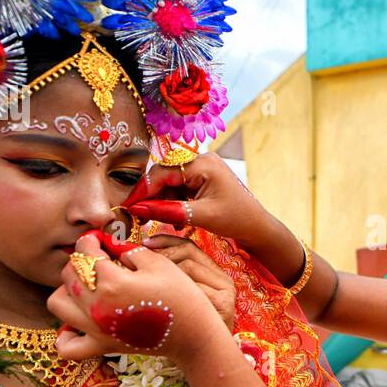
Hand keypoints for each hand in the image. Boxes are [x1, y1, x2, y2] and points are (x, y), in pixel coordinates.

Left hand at [48, 233, 225, 362]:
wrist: (193, 335)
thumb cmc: (182, 296)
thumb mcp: (160, 263)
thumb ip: (129, 250)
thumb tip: (110, 244)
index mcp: (112, 282)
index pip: (86, 251)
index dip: (90, 240)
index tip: (98, 239)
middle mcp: (97, 306)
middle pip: (68, 273)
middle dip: (80, 261)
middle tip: (97, 261)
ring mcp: (96, 329)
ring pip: (57, 302)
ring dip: (67, 290)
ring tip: (87, 287)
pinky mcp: (101, 346)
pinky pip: (66, 345)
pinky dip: (66, 333)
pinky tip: (80, 320)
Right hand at [124, 152, 274, 247]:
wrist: (257, 226)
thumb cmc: (236, 219)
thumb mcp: (200, 217)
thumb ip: (168, 211)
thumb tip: (137, 209)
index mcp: (203, 163)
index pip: (162, 172)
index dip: (144, 191)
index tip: (129, 208)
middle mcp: (201, 159)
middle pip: (164, 176)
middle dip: (152, 198)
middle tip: (141, 219)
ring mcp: (201, 168)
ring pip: (169, 183)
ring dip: (163, 203)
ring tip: (166, 223)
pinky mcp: (201, 178)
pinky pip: (178, 187)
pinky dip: (173, 203)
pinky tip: (176, 219)